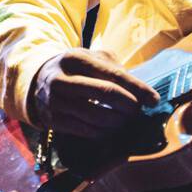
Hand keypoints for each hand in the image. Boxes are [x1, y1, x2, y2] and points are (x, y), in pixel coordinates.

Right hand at [27, 49, 160, 136]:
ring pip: (96, 116)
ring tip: (127, 120)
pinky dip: (104, 132)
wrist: (37, 82)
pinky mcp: (53, 121)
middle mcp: (62, 79)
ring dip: (118, 121)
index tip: (154, 99)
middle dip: (129, 104)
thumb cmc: (76, 69)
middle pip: (105, 93)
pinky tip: (112, 128)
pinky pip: (85, 131)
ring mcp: (55, 101)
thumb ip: (115, 67)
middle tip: (139, 111)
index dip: (137, 88)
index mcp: (74, 58)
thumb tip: (140, 89)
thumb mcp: (91, 58)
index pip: (113, 74)